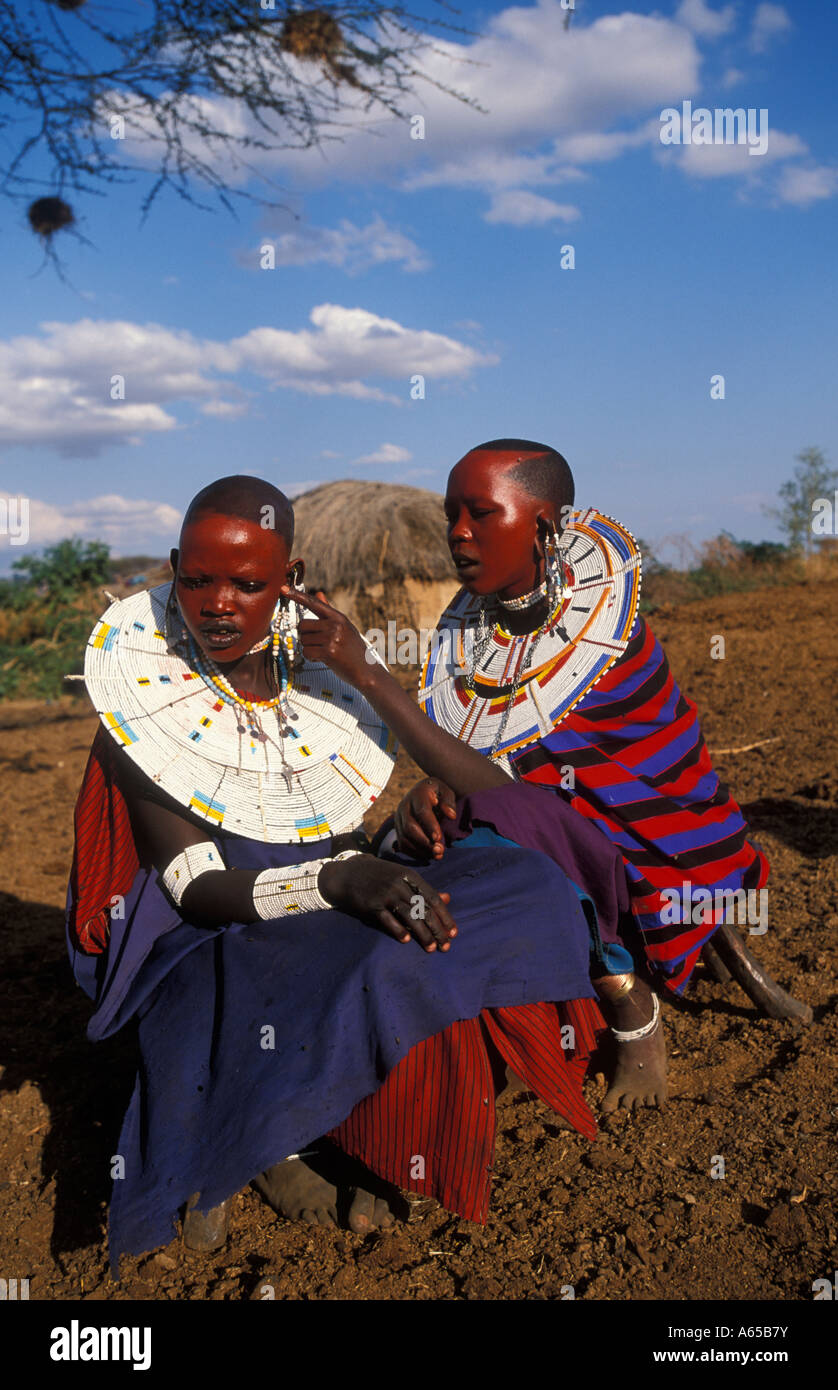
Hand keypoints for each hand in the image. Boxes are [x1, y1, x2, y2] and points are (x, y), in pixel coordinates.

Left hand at [280, 585, 373, 688]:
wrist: (366, 671)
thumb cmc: (354, 650)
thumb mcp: (344, 627)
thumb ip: (328, 612)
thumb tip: (318, 593)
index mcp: (338, 617)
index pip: (314, 603)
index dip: (296, 595)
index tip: (282, 588)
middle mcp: (335, 625)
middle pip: (302, 625)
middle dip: (306, 636)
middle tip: (320, 644)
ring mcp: (332, 638)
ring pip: (303, 640)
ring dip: (310, 648)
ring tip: (326, 652)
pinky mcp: (328, 652)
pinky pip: (307, 652)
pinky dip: (312, 658)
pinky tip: (324, 659)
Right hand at [318, 855, 456, 952]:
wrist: (348, 874)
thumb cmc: (379, 876)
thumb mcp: (402, 877)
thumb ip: (423, 890)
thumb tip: (447, 898)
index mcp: (410, 876)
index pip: (433, 898)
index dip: (445, 916)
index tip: (453, 933)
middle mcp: (400, 884)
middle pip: (424, 909)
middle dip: (437, 929)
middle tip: (446, 946)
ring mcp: (386, 894)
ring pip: (409, 916)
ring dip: (422, 934)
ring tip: (431, 948)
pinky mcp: (372, 904)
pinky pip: (387, 919)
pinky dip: (397, 929)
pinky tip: (406, 940)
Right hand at [395, 778, 456, 859]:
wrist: (423, 791)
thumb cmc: (437, 793)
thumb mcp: (446, 791)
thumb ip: (449, 801)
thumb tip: (451, 815)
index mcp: (417, 794)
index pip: (421, 811)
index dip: (430, 826)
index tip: (438, 838)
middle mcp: (404, 806)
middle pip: (409, 827)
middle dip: (424, 842)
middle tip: (439, 851)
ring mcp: (399, 818)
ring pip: (404, 838)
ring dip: (420, 850)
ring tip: (437, 855)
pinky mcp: (397, 829)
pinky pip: (402, 845)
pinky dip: (414, 853)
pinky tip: (428, 856)